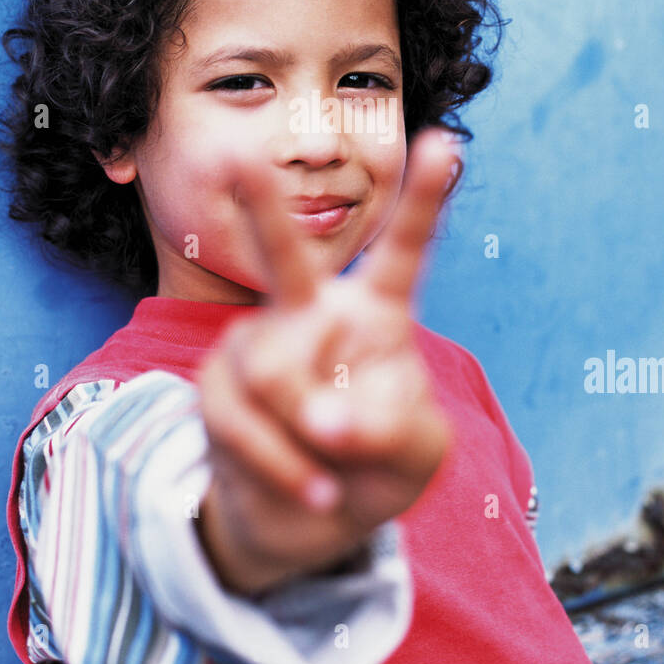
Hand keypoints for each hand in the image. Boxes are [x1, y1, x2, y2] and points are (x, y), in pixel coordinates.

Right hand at [193, 128, 458, 595]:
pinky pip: (244, 422)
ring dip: (308, 438)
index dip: (425, 199)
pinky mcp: (218, 386)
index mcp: (378, 313)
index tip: (445, 143)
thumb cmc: (378, 467)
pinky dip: (285, 469)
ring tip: (333, 469)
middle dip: (259, 208)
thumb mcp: (417, 455)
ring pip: (273, 375)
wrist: (313, 521)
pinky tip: (312, 489)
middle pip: (286, 256)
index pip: (403, 250)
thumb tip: (323, 423)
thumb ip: (391, 429)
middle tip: (238, 160)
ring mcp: (258, 345)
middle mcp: (312, 313)